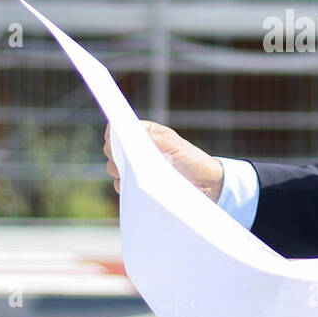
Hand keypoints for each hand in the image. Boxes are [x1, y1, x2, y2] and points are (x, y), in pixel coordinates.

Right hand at [103, 121, 224, 202]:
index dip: (113, 135)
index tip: (116, 141)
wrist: (206, 185)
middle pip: (111, 149)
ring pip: (113, 169)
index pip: (118, 129)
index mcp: (145, 133)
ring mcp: (136, 169)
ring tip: (140, 174)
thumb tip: (123, 131)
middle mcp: (138, 150)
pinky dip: (127, 187)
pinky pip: (121, 186)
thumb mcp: (171, 143)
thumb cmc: (192, 159)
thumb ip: (149, 136)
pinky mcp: (138, 186)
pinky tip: (140, 187)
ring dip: (122, 172)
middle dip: (116, 155)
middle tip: (129, 160)